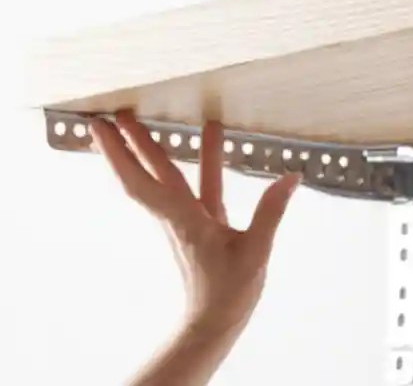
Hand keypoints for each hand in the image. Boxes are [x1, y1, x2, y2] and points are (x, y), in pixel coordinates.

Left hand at [89, 112, 299, 336]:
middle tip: (114, 113)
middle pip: (148, 173)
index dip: (120, 153)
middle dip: (130, 143)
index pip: (142, 181)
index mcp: (183, 218)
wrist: (215, 320)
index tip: (101, 127)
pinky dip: (196, 165)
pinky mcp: (203, 225)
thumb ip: (271, 211)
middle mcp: (178, 215)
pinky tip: (206, 149)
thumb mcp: (255, 250)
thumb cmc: (228, 290)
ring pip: (169, 177)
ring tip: (148, 122)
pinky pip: (193, 187)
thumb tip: (289, 177)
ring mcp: (189, 219)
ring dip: (156, 151)